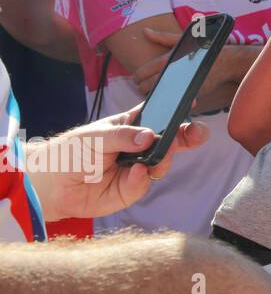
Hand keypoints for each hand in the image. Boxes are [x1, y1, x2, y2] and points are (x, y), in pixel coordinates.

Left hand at [28, 105, 209, 221]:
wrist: (50, 185)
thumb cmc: (71, 152)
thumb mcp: (96, 136)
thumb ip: (123, 136)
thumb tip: (150, 137)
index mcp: (133, 126)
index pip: (159, 114)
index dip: (176, 110)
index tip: (191, 104)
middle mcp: (140, 147)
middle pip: (171, 140)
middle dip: (188, 136)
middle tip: (197, 134)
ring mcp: (138, 168)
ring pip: (162, 163)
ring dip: (164, 159)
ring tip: (157, 156)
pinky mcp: (130, 189)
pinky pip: (144, 184)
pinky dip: (141, 179)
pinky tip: (135, 172)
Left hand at [133, 28, 250, 105]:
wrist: (226, 62)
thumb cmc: (204, 49)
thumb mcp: (183, 39)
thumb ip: (162, 37)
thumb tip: (145, 31)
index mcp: (167, 60)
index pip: (142, 73)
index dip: (137, 77)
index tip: (138, 78)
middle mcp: (172, 73)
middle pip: (145, 86)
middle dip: (142, 87)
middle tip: (144, 86)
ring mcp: (180, 85)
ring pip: (156, 95)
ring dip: (152, 94)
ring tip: (155, 90)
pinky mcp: (189, 94)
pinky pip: (172, 101)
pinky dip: (167, 100)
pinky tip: (168, 95)